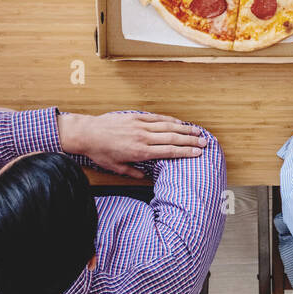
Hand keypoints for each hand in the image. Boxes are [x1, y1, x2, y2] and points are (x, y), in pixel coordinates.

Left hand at [58, 111, 206, 176]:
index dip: (185, 152)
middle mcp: (143, 137)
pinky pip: (156, 117)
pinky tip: (178, 122)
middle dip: (190, 141)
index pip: (168, 152)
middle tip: (204, 142)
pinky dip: (169, 119)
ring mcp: (140, 125)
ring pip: (167, 126)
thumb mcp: (116, 168)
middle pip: (172, 138)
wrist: (88, 133)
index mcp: (141, 152)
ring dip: (184, 129)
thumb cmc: (100, 152)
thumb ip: (133, 172)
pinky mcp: (135, 117)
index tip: (198, 152)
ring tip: (197, 131)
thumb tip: (146, 177)